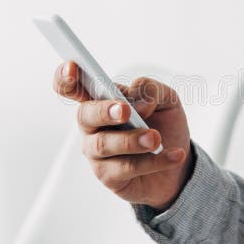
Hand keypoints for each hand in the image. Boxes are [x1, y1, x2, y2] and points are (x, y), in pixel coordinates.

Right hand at [52, 61, 194, 211]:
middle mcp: (93, 125)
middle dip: (104, 111)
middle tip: (125, 111)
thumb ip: (151, 90)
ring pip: (104, 144)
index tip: (72, 67)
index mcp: (101, 100)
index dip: (65, 77)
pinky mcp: (108, 176)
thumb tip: (139, 102)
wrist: (178, 164)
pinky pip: (126, 168)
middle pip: (85, 115)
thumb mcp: (166, 100)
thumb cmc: (163, 126)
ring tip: (156, 139)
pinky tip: (173, 155)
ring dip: (132, 140)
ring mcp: (97, 152)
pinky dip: (154, 160)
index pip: (72, 87)